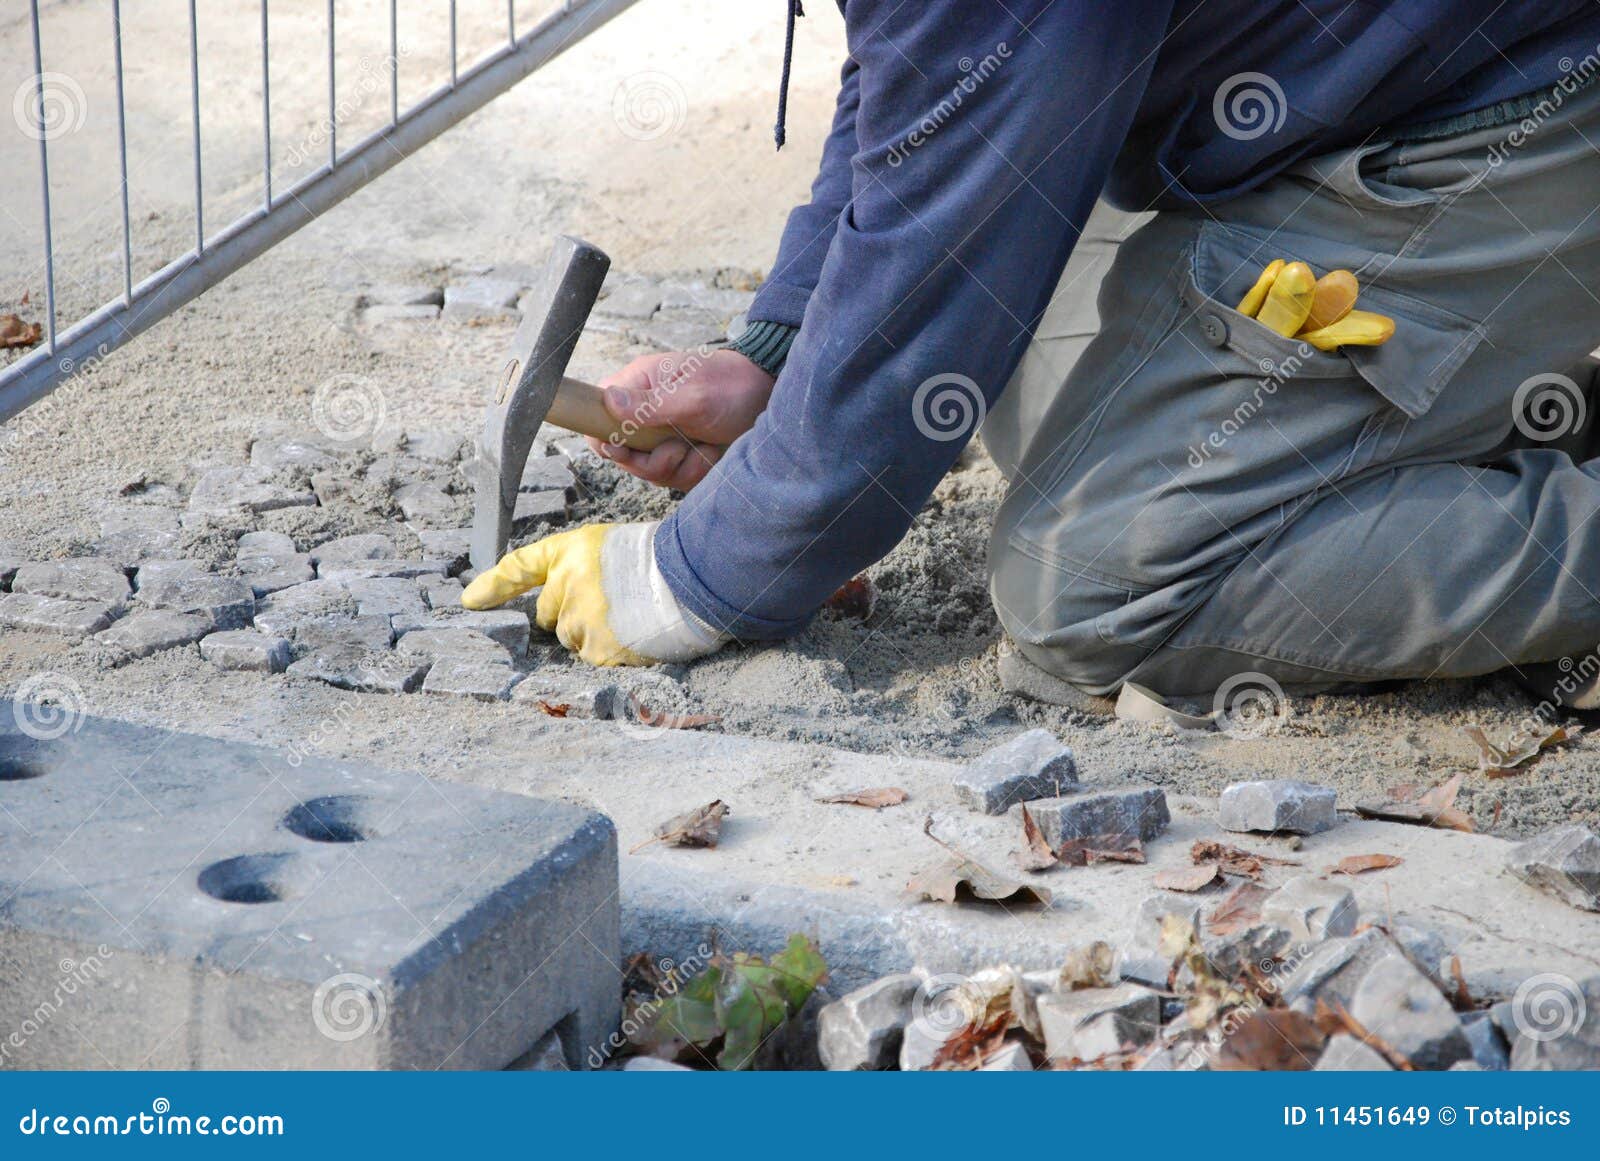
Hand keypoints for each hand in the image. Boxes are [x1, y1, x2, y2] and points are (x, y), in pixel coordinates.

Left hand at [460, 521, 727, 666]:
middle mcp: (566, 583)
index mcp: (570, 551)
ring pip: (571, 639)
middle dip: (571, 615)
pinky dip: (611, 653)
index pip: (518, 566)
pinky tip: (634, 636)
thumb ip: (577, 572)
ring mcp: (580, 618)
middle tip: (611, 604)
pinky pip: (593, 658)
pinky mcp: (597, 649)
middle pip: (549, 615)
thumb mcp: (610, 549)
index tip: (470, 601)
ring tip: (628, 618)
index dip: (492, 585)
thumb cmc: (658, 562)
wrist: (692, 579)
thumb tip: (555, 610)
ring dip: (592, 636)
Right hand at [585, 349, 774, 490]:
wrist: (768, 396)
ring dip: (684, 464)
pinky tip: (713, 451)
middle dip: (657, 461)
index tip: (626, 449)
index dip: (607, 441)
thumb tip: (608, 401)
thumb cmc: (731, 386)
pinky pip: (676, 476)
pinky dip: (698, 469)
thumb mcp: (694, 396)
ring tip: (706, 444)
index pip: (596, 418)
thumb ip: (651, 405)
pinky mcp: (680, 452)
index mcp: (638, 386)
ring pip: (653, 471)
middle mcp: (643, 412)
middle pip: (625, 457)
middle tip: (682, 446)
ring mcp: (661, 435)